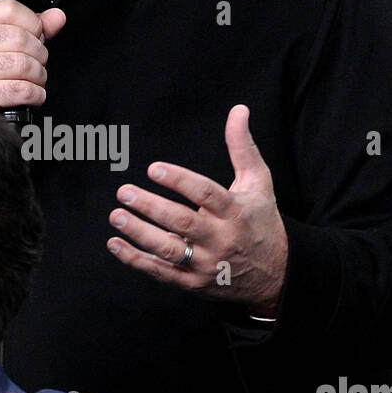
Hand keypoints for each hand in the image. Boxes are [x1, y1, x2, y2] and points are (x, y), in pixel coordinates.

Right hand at [0, 0, 65, 108]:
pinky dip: (35, 94)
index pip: (9, 9)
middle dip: (38, 53)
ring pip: (23, 64)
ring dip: (38, 75)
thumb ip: (26, 27)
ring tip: (33, 80)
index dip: (32, 23)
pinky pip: (20, 89)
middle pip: (19, 38)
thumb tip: (56, 17)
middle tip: (36, 63)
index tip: (36, 35)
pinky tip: (31, 94)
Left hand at [106, 104, 287, 315]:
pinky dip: (136, 260)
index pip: (206, 194)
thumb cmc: (261, 221)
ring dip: (139, 234)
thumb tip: (238, 110)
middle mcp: (221, 239)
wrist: (276, 274)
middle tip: (124, 192)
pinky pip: (161, 272)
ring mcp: (206, 264)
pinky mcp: (194, 282)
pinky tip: (115, 244)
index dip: (179, 181)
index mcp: (236, 212)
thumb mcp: (259, 183)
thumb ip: (243, 147)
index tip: (153, 168)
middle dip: (151, 207)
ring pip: (168, 250)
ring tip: (116, 216)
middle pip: (182, 222)